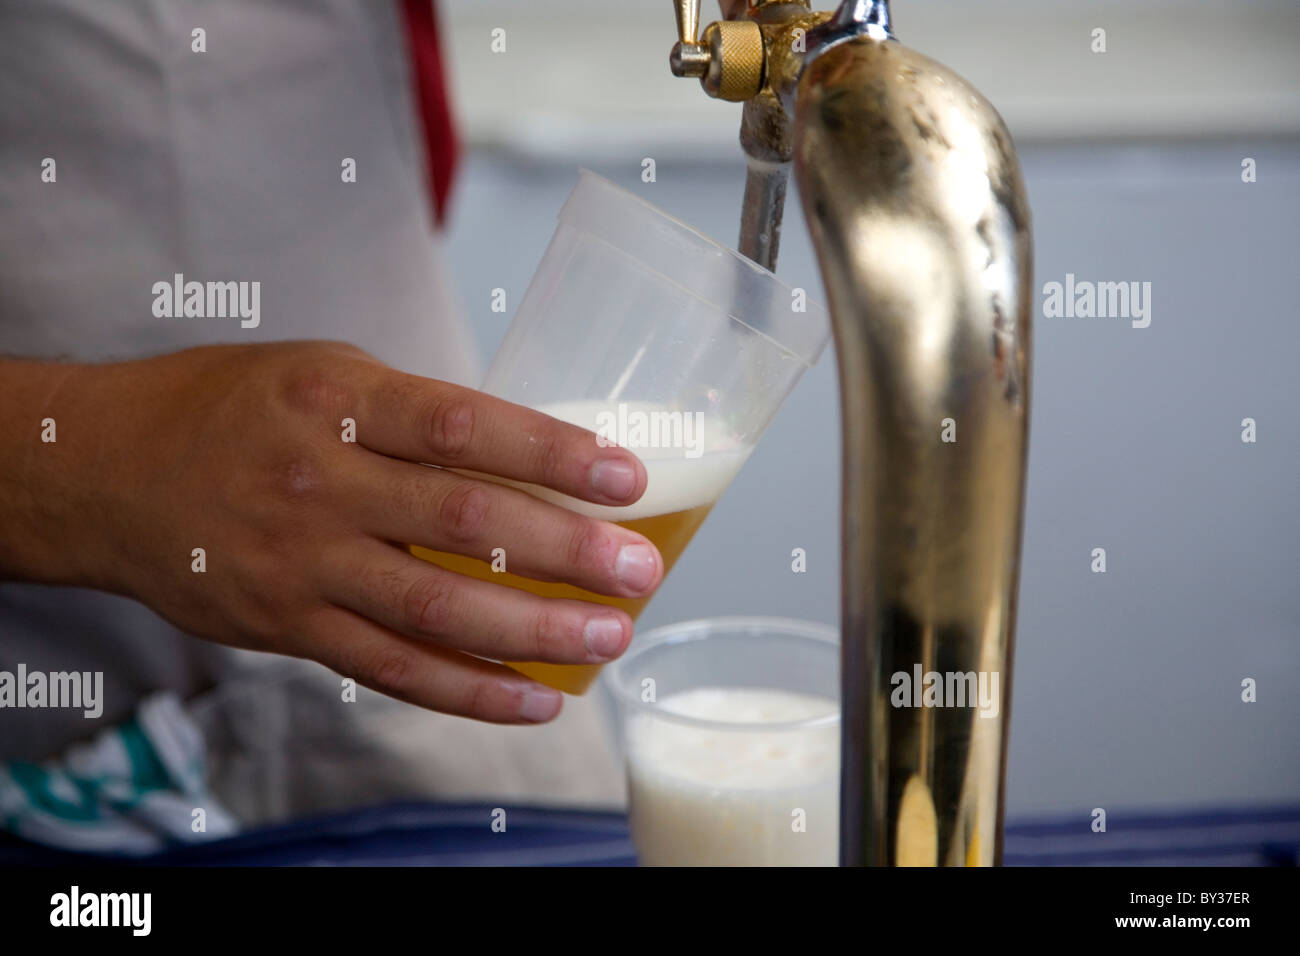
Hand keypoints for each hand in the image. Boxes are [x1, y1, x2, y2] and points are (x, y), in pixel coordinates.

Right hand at [50, 342, 663, 723]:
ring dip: (534, 632)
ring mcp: (303, 563)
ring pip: (436, 610)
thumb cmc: (236, 409)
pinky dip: (468, 691)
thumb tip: (529, 453)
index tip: (626, 477)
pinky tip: (534, 699)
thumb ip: (416, 413)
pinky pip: (392, 669)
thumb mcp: (325, 373)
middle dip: (565, 552)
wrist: (113, 471)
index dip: (552, 453)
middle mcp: (322, 482)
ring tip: (608, 638)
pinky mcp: (290, 627)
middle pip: (464, 524)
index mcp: (340, 401)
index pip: (464, 426)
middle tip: (639, 573)